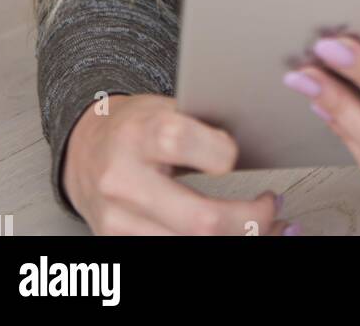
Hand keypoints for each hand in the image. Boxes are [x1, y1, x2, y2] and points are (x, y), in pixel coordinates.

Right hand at [63, 93, 300, 235]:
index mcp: (138, 136)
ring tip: (269, 226)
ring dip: (241, 239)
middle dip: (250, 220)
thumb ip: (203, 126)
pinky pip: (177, 252)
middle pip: (199, 219)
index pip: (182, 145)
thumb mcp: (165, 108)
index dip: (224, 154)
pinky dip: (216, 246)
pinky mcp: (121, 244)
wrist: (86, 149)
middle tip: (272, 206)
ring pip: (193, 245)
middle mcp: (124, 182)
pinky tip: (237, 236)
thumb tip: (260, 141)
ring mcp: (120, 222)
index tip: (239, 155)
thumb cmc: (136, 126)